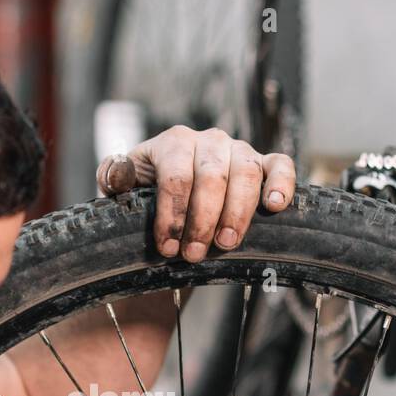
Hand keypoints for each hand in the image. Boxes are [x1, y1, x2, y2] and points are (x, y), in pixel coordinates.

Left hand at [96, 126, 296, 261]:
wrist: (173, 195)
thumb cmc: (148, 194)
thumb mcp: (124, 188)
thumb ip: (114, 178)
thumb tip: (118, 173)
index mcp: (174, 142)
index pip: (176, 176)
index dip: (172, 215)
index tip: (167, 248)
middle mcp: (208, 140)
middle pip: (211, 177)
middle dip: (202, 221)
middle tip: (193, 255)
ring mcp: (238, 149)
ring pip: (245, 174)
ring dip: (237, 213)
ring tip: (226, 244)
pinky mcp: (263, 163)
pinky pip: (280, 165)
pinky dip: (281, 183)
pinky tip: (274, 206)